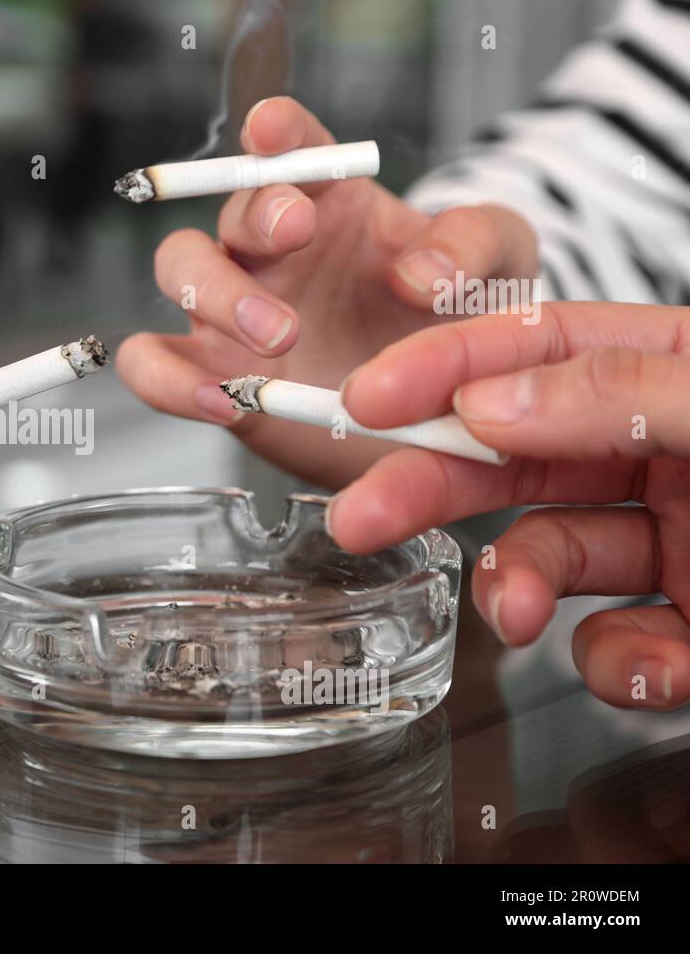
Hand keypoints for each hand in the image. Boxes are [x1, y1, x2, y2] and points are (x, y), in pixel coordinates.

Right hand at [117, 96, 538, 487]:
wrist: (434, 418)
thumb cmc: (457, 327)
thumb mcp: (499, 269)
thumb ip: (473, 246)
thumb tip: (418, 272)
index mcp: (331, 203)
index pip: (291, 147)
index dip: (275, 132)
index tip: (272, 130)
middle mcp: (269, 250)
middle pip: (228, 208)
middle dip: (254, 218)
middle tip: (295, 241)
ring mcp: (229, 311)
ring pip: (177, 270)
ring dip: (212, 293)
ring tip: (277, 339)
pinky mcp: (208, 374)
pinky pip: (152, 364)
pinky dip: (170, 380)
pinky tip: (222, 400)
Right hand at [332, 299, 689, 709]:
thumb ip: (621, 393)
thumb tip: (492, 401)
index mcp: (675, 376)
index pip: (539, 348)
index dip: (443, 366)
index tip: (366, 396)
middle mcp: (664, 455)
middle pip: (513, 458)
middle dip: (429, 489)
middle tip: (358, 515)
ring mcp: (675, 541)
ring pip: (548, 556)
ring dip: (515, 590)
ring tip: (520, 617)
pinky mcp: (686, 628)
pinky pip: (613, 644)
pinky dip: (618, 667)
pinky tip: (663, 665)